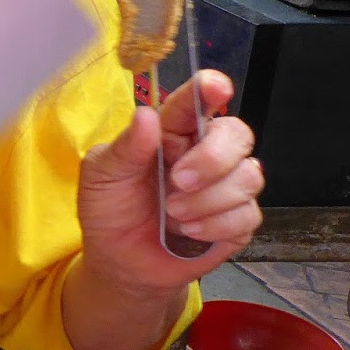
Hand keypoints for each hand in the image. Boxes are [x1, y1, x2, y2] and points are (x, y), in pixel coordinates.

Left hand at [79, 70, 262, 295]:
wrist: (119, 262)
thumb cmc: (109, 209)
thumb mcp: (101, 176)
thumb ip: (125, 147)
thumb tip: (146, 115)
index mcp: (170, 133)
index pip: (196, 102)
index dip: (210, 89)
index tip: (215, 87)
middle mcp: (203, 153)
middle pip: (237, 134)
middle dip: (213, 158)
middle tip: (177, 181)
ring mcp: (224, 187)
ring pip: (249, 176)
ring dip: (208, 199)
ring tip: (172, 214)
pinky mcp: (236, 221)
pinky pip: (247, 215)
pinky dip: (216, 225)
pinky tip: (189, 232)